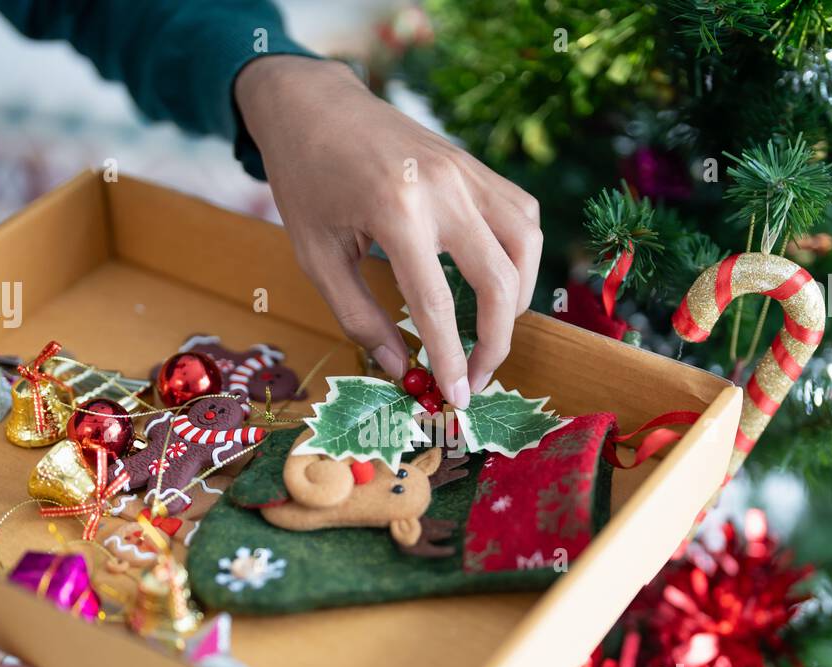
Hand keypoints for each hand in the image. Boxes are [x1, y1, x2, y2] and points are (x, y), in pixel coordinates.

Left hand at [236, 56, 542, 407]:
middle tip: (478, 377)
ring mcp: (466, 171)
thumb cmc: (305, 182)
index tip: (456, 397)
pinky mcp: (475, 165)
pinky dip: (521, 255)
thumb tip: (402, 369)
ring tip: (491, 331)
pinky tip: (499, 280)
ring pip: (525, 245)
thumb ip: (359, 318)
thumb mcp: (316, 257)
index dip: (451, 358)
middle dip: (496, 341)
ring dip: (519, 298)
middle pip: (500, 280)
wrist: (312, 104)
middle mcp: (442, 189)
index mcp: (395, 212)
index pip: (437, 304)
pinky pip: (521, 215)